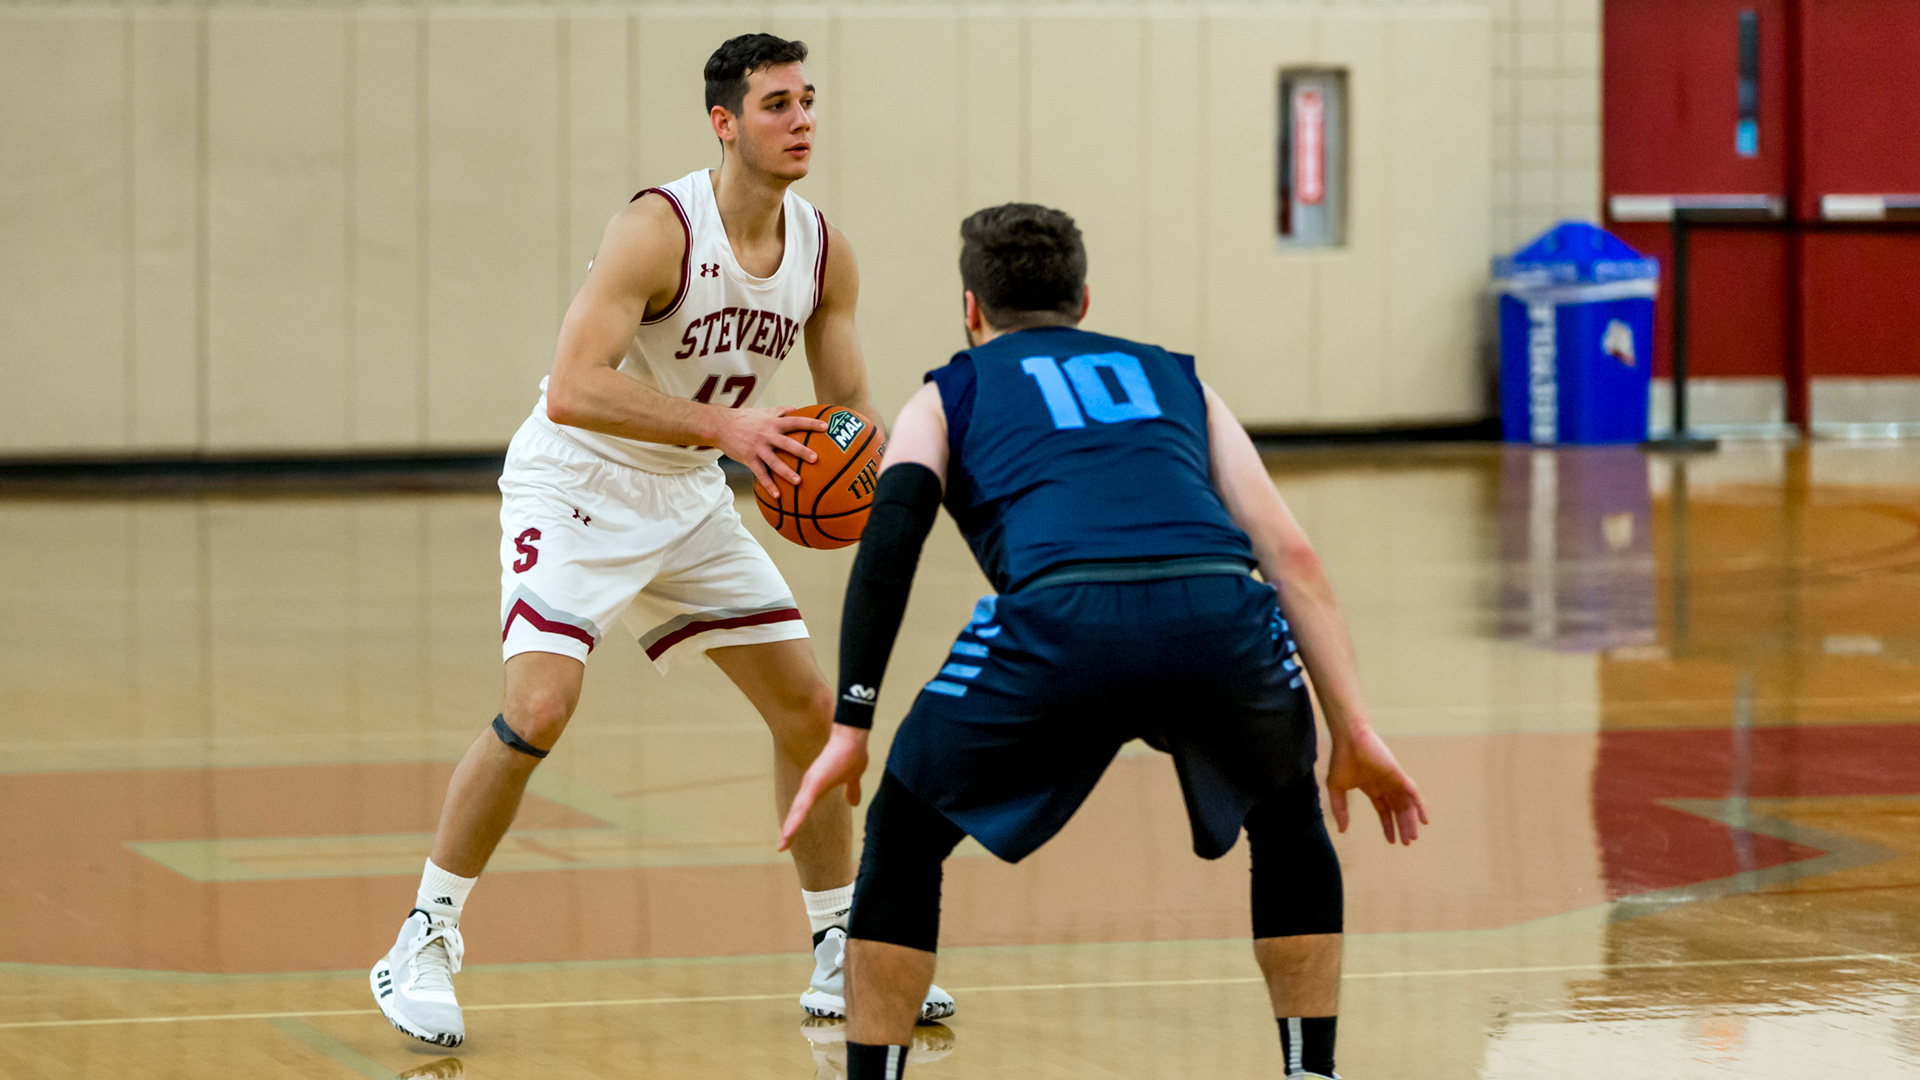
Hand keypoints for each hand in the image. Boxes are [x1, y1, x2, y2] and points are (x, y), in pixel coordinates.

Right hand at [714, 406, 828, 499]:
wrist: (720, 425)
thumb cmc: (743, 418)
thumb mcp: (762, 411)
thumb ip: (780, 411)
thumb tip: (796, 408)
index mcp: (773, 423)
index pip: (795, 421)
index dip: (810, 424)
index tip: (825, 427)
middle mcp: (767, 435)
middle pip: (787, 443)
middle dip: (801, 451)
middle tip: (816, 459)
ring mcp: (758, 448)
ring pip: (774, 462)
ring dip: (787, 472)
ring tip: (799, 482)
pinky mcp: (749, 459)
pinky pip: (760, 474)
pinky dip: (769, 485)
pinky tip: (778, 496)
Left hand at [778, 723, 869, 850]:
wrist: (853, 737)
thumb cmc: (852, 754)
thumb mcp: (854, 778)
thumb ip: (852, 790)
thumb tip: (854, 803)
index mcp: (817, 787)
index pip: (804, 809)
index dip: (798, 822)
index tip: (791, 838)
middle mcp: (810, 786)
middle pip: (797, 812)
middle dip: (790, 830)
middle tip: (782, 848)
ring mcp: (811, 784)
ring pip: (798, 811)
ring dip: (791, 828)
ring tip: (783, 845)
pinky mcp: (814, 782)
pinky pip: (804, 804)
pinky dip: (796, 819)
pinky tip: (790, 830)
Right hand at [1324, 728, 1427, 844]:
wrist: (1348, 739)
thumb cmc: (1341, 759)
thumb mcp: (1337, 789)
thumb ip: (1340, 809)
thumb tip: (1342, 830)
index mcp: (1372, 788)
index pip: (1384, 811)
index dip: (1388, 826)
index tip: (1392, 841)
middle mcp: (1385, 786)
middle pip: (1398, 810)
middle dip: (1402, 826)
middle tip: (1407, 843)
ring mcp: (1393, 780)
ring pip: (1406, 804)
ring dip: (1411, 821)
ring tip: (1413, 837)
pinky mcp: (1398, 775)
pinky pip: (1413, 792)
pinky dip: (1420, 805)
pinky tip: (1423, 819)